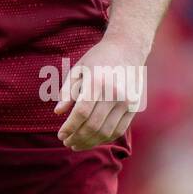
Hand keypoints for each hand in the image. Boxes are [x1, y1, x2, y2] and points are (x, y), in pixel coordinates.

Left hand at [53, 35, 147, 150]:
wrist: (127, 49)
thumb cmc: (98, 59)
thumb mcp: (78, 70)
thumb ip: (68, 91)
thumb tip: (58, 112)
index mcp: (97, 82)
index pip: (81, 113)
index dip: (69, 127)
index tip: (60, 135)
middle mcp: (114, 93)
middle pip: (93, 125)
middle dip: (77, 138)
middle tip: (66, 142)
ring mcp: (127, 101)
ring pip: (106, 131)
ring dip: (90, 142)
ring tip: (77, 144)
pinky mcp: (135, 107)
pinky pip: (119, 129)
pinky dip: (105, 138)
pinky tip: (93, 140)